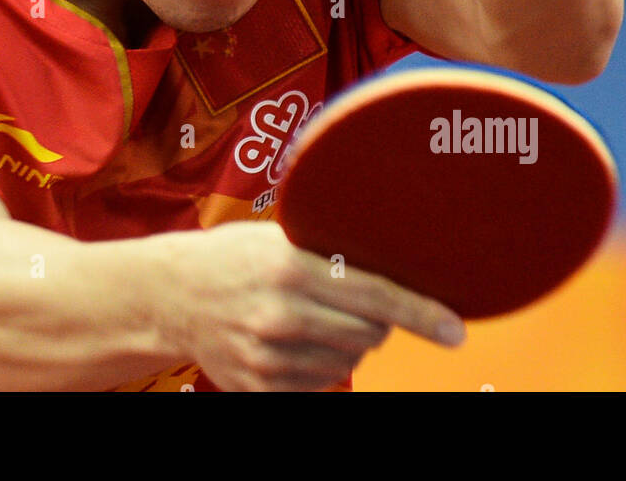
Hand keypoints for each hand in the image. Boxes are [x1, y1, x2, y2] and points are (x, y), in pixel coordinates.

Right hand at [157, 221, 464, 391]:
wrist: (170, 295)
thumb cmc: (231, 258)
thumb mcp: (277, 238)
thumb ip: (329, 252)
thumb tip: (397, 264)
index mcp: (290, 269)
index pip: (377, 296)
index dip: (422, 314)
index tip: (455, 330)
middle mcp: (281, 315)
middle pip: (371, 334)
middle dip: (377, 320)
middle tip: (352, 301)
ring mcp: (269, 357)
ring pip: (349, 361)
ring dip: (349, 342)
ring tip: (316, 317)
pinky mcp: (261, 386)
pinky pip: (321, 383)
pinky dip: (322, 364)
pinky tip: (297, 340)